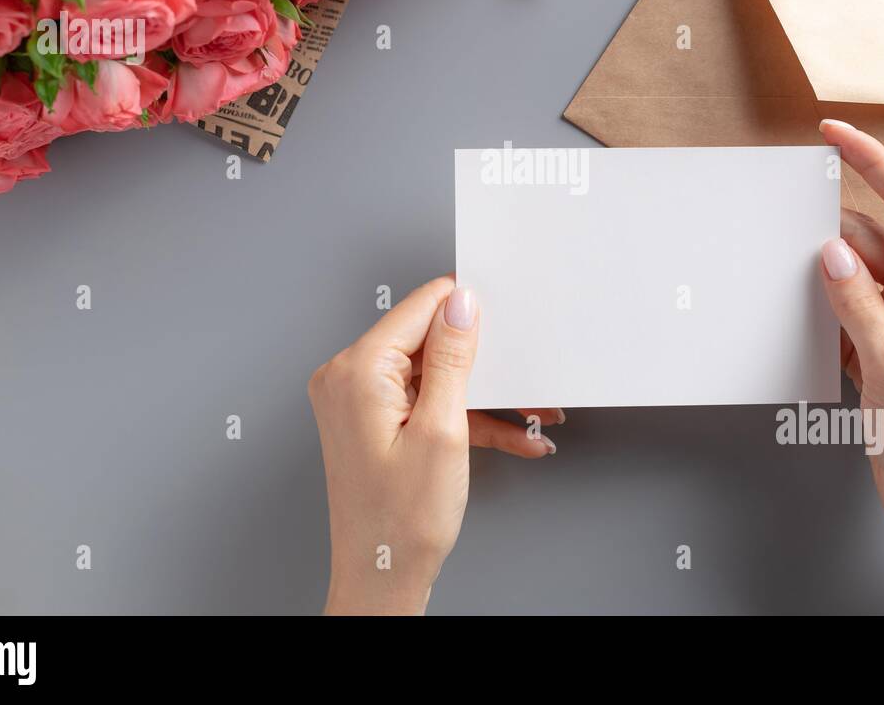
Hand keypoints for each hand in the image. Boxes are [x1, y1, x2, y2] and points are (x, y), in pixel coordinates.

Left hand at [309, 276, 559, 614]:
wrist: (381, 581)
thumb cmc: (399, 524)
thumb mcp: (443, 431)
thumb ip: (452, 358)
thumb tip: (460, 303)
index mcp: (358, 371)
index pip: (420, 308)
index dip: (468, 309)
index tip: (505, 315)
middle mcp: (350, 379)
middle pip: (430, 344)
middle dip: (486, 363)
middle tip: (529, 378)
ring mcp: (360, 402)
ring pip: (436, 377)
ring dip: (486, 396)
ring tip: (532, 413)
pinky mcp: (375, 422)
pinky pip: (428, 404)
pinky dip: (468, 419)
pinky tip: (513, 437)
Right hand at [817, 119, 883, 614]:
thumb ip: (861, 306)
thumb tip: (831, 253)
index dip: (874, 162)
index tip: (836, 134)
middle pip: (875, 237)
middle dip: (831, 224)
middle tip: (784, 215)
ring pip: (856, 275)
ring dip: (823, 273)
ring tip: (781, 270)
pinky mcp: (882, 354)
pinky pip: (847, 312)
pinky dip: (822, 309)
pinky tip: (798, 316)